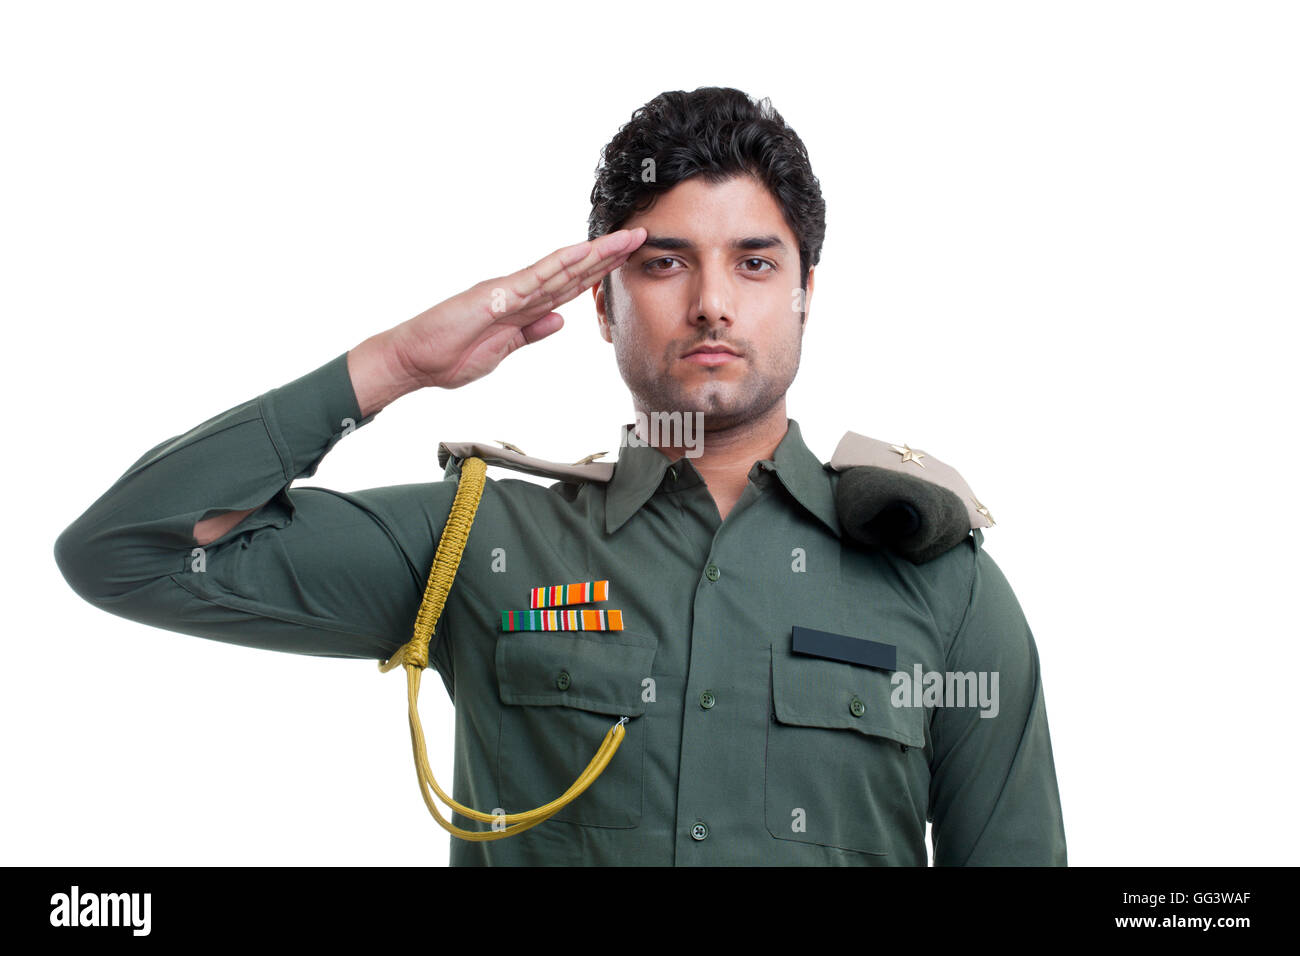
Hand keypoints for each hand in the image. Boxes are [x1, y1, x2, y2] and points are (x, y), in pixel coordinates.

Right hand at [389, 227, 645, 390]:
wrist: (413, 360)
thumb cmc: (448, 358)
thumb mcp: (502, 351)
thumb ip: (530, 334)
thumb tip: (560, 322)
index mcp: (522, 308)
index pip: (569, 288)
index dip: (600, 274)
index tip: (627, 261)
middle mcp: (519, 292)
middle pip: (572, 272)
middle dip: (607, 256)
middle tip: (640, 237)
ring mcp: (509, 290)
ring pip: (560, 268)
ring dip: (595, 253)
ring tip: (625, 239)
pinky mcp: (496, 295)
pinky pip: (535, 277)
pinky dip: (560, 264)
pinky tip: (583, 252)